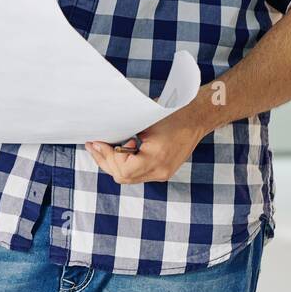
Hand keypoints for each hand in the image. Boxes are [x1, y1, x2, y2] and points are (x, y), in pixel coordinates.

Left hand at [84, 104, 205, 185]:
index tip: (100, 142)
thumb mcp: (146, 119)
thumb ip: (127, 131)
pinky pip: (138, 174)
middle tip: (92, 146)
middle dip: (105, 161)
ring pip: (129, 178)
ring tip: (101, 148)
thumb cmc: (174, 113)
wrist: (197, 117)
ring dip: (113, 164)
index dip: (109, 157)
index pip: (124, 169)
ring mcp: (162, 173)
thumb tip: (105, 135)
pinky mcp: (162, 171)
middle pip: (124, 177)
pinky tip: (119, 151)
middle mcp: (159, 171)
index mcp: (156, 158)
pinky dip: (125, 165)